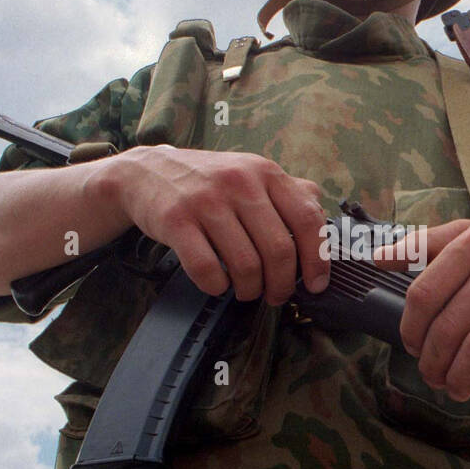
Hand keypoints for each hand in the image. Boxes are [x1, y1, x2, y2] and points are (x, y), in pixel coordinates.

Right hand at [114, 145, 328, 304]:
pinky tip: (217, 285)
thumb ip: (289, 192)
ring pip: (245, 264)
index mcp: (265, 173)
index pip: (307, 219)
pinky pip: (206, 269)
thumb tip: (323, 217)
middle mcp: (239, 182)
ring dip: (250, 290)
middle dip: (282, 284)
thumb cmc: (207, 181)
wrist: (146, 172)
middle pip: (278, 250)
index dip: (317, 259)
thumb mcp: (250, 173)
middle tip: (276, 296)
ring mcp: (206, 200)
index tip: (316, 285)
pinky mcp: (176, 220)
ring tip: (247, 291)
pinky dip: (216, 286)